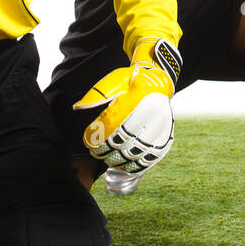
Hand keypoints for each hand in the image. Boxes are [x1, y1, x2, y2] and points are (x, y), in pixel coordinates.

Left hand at [73, 38, 181, 172]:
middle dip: (109, 152)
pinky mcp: (167, 135)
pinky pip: (154, 156)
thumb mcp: (113, 80)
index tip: (90, 144)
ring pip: (141, 153)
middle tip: (97, 154)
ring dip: (123, 161)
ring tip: (109, 160)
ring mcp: (163, 126)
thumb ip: (97, 94)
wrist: (158, 80)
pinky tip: (127, 165)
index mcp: (140, 99)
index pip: (116, 127)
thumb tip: (77, 107)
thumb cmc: (130, 81)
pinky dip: (140, 164)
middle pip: (128, 143)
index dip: (101, 139)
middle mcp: (155, 113)